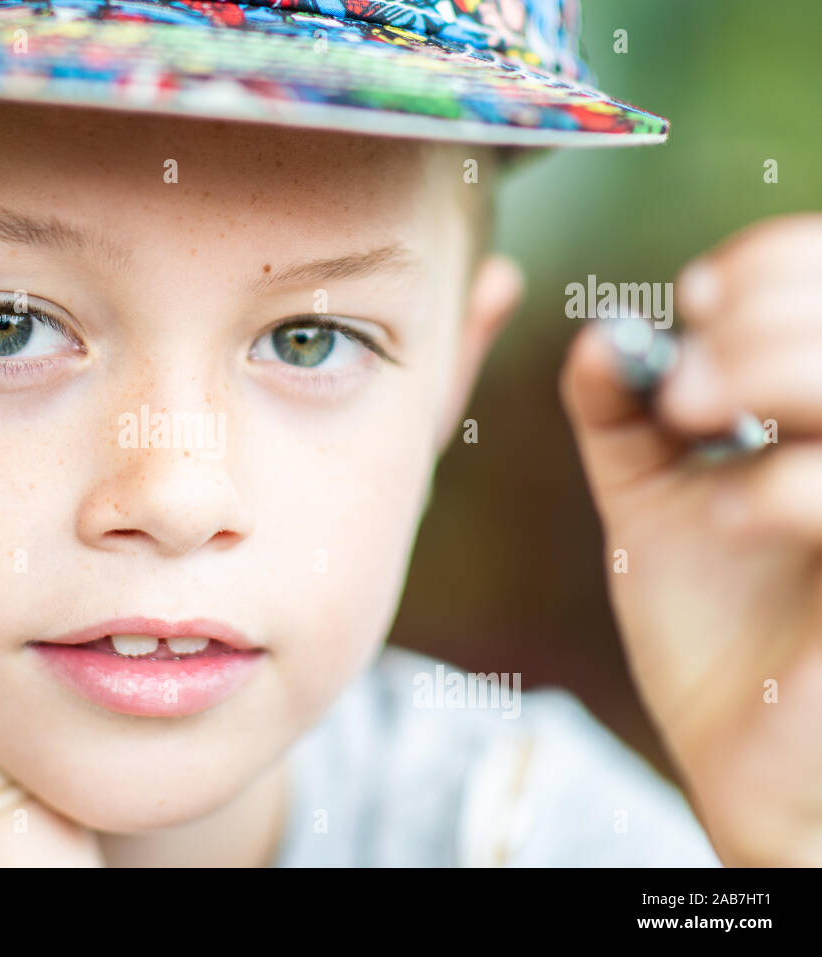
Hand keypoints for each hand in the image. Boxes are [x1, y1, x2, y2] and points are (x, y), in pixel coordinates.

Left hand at [560, 213, 821, 866]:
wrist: (737, 750)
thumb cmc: (710, 625)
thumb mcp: (651, 502)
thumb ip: (623, 418)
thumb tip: (597, 335)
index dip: (774, 266)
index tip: (693, 300)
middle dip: (762, 321)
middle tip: (683, 380)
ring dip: (777, 369)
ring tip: (691, 411)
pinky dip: (792, 485)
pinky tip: (733, 512)